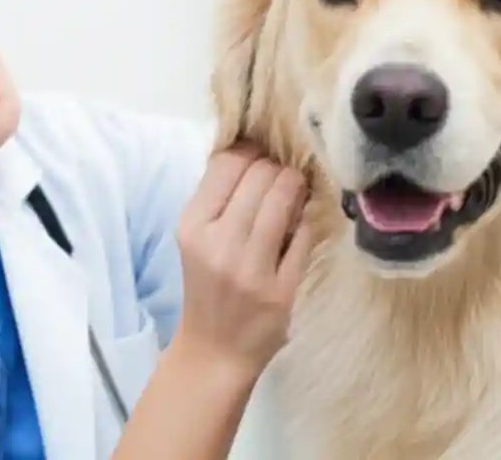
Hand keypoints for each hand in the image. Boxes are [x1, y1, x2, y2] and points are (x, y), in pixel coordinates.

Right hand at [171, 146, 312, 381]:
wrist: (214, 351)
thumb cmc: (208, 286)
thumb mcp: (198, 238)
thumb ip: (220, 198)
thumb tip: (257, 148)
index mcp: (193, 225)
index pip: (228, 163)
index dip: (252, 151)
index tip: (263, 157)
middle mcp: (218, 242)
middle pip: (261, 175)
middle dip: (279, 169)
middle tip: (285, 177)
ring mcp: (250, 268)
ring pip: (285, 198)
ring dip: (297, 188)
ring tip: (297, 192)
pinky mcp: (280, 290)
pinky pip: (304, 236)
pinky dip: (308, 223)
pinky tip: (303, 224)